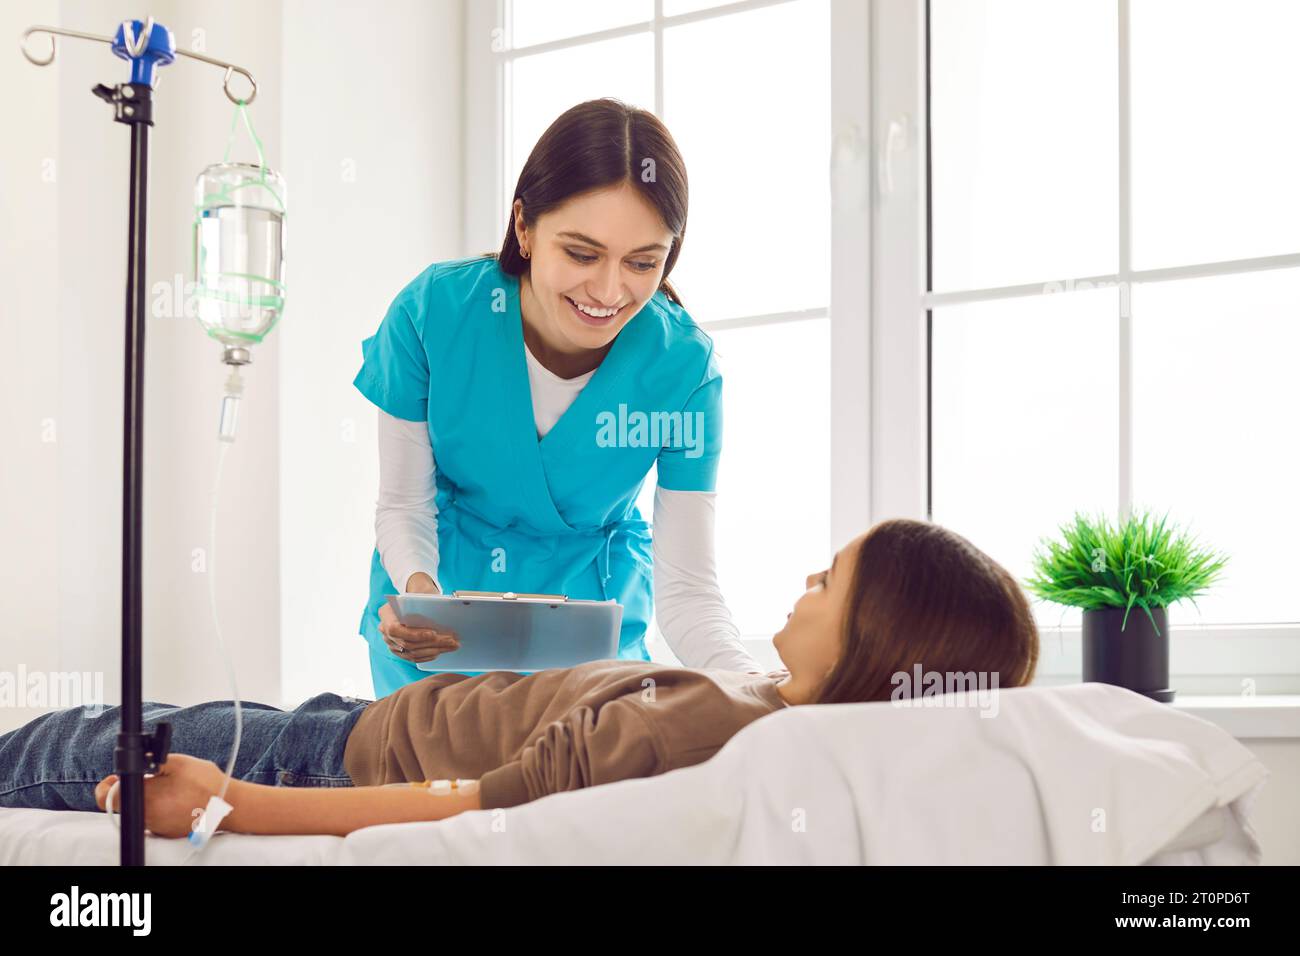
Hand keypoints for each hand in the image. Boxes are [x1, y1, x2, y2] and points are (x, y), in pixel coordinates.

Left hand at [94, 753, 230, 839]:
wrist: (228, 805)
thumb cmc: (205, 782)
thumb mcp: (176, 761)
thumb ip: (151, 761)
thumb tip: (135, 762)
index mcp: (145, 799)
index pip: (107, 798)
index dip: (106, 786)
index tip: (114, 778)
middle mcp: (147, 818)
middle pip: (126, 803)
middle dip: (134, 788)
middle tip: (150, 777)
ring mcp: (157, 827)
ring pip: (141, 810)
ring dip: (149, 798)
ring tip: (169, 786)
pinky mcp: (167, 831)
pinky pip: (155, 818)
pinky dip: (160, 807)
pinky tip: (177, 797)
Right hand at [380, 573, 459, 662]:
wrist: (412, 601)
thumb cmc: (417, 595)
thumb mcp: (420, 595)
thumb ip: (426, 603)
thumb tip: (444, 612)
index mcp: (386, 613)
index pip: (395, 629)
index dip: (415, 634)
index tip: (433, 634)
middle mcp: (384, 630)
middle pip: (407, 644)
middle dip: (432, 643)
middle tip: (451, 640)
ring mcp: (390, 642)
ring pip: (412, 653)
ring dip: (434, 650)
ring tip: (451, 645)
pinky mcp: (398, 651)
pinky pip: (412, 658)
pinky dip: (427, 656)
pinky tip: (440, 651)